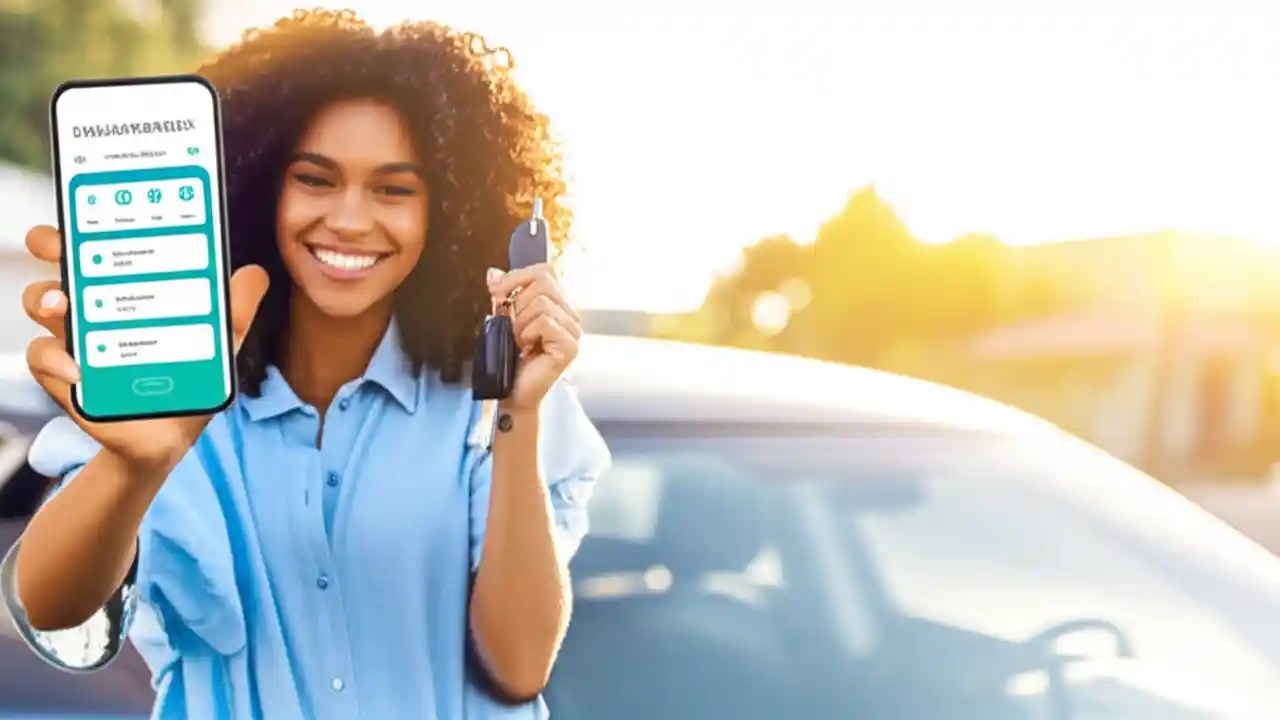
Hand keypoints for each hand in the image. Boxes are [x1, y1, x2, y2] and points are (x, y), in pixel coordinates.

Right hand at [22, 225, 268, 470]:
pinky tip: (79, 370)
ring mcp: (75, 340)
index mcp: (129, 289)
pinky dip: (56, 361)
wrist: (172, 436)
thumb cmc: (188, 377)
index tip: (87, 208)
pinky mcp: (66, 378)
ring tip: (63, 306)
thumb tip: (255, 273)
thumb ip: (237, 309)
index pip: (105, 246)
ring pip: (42, 304)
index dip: (89, 222)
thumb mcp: (220, 341)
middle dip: (51, 244)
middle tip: (56, 243)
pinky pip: (44, 360)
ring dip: (46, 299)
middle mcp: (95, 307)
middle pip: (61, 264)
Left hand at [486, 263, 581, 412]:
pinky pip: (544, 322)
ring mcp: (573, 332)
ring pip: (541, 302)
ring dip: (520, 323)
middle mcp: (571, 316)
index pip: (544, 271)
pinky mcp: (570, 346)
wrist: (511, 393)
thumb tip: (493, 273)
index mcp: (558, 305)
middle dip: (516, 303)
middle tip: (511, 327)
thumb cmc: (509, 358)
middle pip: (543, 282)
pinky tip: (527, 349)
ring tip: (519, 341)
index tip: (497, 293)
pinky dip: (527, 334)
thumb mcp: (503, 319)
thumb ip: (503, 294)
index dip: (517, 277)